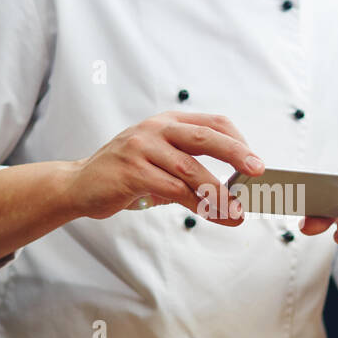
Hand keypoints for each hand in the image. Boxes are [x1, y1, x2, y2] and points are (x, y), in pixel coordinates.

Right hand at [71, 112, 262, 224]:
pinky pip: (172, 189)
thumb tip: (231, 193)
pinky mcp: (131, 171)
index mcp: (167, 122)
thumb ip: (191, 171)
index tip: (255, 162)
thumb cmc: (125, 176)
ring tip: (235, 212)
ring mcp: (142, 148)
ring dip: (218, 193)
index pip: (213, 123)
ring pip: (191, 169)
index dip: (238, 141)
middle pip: (206, 137)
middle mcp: (155, 129)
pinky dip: (196, 204)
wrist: (79, 185)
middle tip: (259, 172)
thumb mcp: (160, 164)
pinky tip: (209, 215)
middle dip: (236, 154)